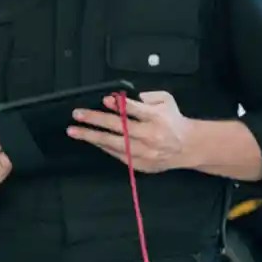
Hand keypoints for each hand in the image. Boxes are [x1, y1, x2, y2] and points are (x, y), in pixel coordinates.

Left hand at [67, 91, 195, 173]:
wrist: (187, 147)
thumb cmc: (173, 120)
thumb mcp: (165, 100)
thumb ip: (146, 96)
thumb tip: (121, 99)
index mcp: (157, 118)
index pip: (135, 111)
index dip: (120, 105)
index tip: (105, 100)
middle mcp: (149, 136)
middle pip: (119, 128)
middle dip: (96, 120)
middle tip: (77, 114)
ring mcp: (144, 153)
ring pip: (113, 144)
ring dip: (92, 137)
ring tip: (74, 131)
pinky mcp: (140, 165)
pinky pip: (117, 155)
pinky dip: (103, 147)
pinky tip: (91, 140)